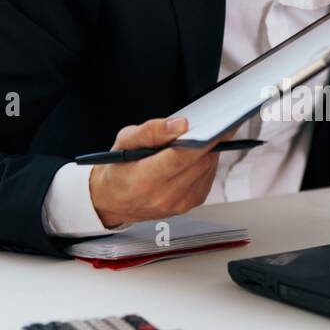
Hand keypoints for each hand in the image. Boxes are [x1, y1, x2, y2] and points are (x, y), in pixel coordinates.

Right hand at [87, 117, 222, 226]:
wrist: (113, 200)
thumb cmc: (118, 168)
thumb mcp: (125, 141)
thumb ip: (151, 130)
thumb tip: (180, 124)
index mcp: (144, 180)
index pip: (180, 158)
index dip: (201, 141)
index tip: (215, 126)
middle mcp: (163, 196)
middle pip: (199, 164)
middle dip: (210, 143)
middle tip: (215, 125)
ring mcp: (178, 204)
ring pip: (207, 171)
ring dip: (209, 153)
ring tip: (204, 137)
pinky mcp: (189, 205)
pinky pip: (207, 179)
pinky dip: (206, 164)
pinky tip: (198, 155)